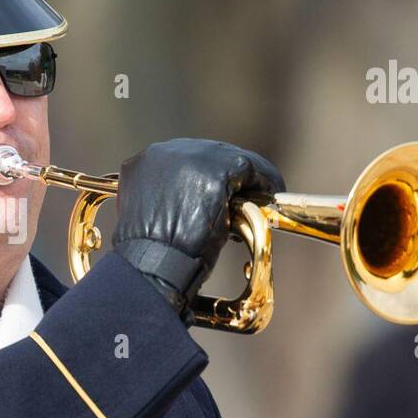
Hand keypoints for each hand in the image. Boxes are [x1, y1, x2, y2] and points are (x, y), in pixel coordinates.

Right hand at [111, 139, 283, 323]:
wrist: (151, 266)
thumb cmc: (147, 255)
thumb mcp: (146, 215)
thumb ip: (165, 198)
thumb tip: (189, 202)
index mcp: (145, 162)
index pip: (186, 159)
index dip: (207, 174)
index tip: (222, 189)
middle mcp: (165, 152)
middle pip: (210, 154)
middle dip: (228, 175)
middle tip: (244, 196)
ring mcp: (190, 158)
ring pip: (232, 158)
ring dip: (247, 178)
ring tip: (260, 196)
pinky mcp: (216, 172)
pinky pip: (251, 169)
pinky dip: (264, 181)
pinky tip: (272, 193)